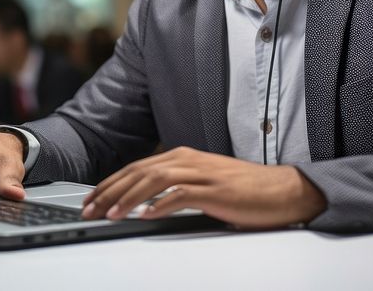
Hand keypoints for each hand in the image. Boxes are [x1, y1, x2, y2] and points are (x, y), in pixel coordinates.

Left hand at [80, 146, 325, 228]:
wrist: (283, 190)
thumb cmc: (245, 190)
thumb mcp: (204, 183)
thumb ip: (176, 187)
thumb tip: (144, 203)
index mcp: (184, 156)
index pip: (137, 167)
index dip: (110, 183)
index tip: (92, 199)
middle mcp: (189, 159)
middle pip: (139, 171)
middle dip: (110, 190)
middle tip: (89, 209)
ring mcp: (202, 173)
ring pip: (154, 179)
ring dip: (128, 197)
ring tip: (110, 213)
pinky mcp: (215, 191)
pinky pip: (180, 195)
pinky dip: (159, 205)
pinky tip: (145, 216)